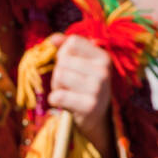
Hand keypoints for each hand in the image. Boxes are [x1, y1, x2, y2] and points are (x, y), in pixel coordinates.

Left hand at [47, 35, 114, 157]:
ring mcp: (98, 89)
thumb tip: (53, 39)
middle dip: (59, 72)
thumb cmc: (83, 85)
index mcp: (103, 57)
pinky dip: (55, 99)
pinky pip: (57, 95)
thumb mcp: (80, 63)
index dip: (64, 53)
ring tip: (67, 92)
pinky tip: (64, 103)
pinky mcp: (89, 106)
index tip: (71, 65)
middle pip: (63, 60)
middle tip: (68, 84)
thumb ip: (66, 47)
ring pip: (59, 76)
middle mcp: (103, 71)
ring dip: (56, 86)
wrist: (95, 117)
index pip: (72, 42)